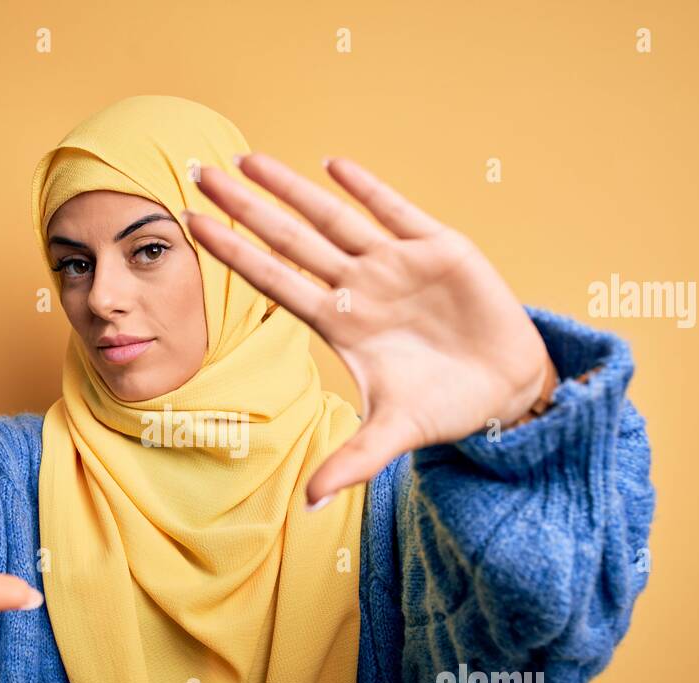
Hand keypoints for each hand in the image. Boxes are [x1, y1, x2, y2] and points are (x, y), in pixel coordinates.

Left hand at [187, 153, 556, 505]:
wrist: (507, 388)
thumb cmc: (445, 406)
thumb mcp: (394, 434)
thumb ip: (351, 463)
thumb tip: (308, 508)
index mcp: (341, 324)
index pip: (274, 282)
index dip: (234, 254)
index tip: (191, 227)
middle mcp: (360, 287)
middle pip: (289, 240)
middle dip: (245, 207)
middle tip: (198, 172)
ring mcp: (396, 264)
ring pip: (332, 218)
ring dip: (291, 188)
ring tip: (247, 159)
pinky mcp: (441, 248)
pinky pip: (397, 210)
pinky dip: (367, 189)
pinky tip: (332, 165)